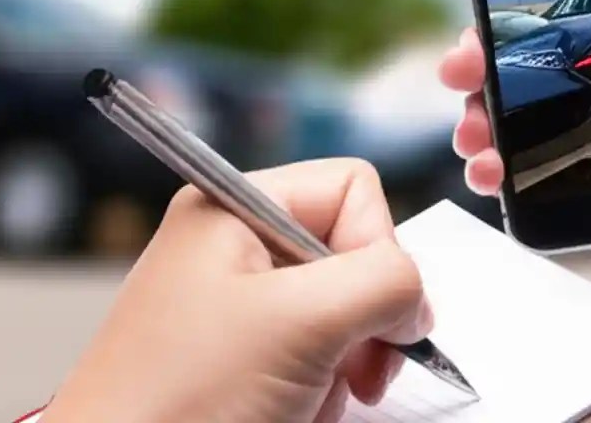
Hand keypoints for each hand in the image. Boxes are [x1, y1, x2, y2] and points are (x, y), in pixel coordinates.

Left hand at [42, 159, 431, 422]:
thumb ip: (385, 282)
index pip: (352, 189)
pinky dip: (322, 387)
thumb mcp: (302, 321)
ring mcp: (239, 303)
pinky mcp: (242, 355)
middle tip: (355, 365)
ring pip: (344, 310)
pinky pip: (318, 353)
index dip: (376, 249)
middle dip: (365, 318)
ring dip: (346, 362)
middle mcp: (235, 245)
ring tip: (311, 395)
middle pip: (353, 252)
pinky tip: (295, 410)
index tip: (372, 313)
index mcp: (234, 206)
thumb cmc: (175, 402)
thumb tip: (415, 298)